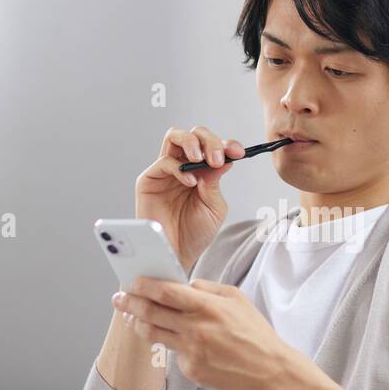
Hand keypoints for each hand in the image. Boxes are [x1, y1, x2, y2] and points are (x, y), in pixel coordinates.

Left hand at [111, 276, 294, 389]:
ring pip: (153, 334)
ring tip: (132, 318)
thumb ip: (208, 288)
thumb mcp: (237, 299)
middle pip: (150, 313)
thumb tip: (185, 284)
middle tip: (119, 298)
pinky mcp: (191, 369)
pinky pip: (174, 354)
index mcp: (207, 306)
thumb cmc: (255, 333)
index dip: (144, 285)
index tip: (133, 282)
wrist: (268, 370)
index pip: (165, 291)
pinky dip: (173, 346)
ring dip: (138, 324)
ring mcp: (191, 351)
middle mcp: (195, 328)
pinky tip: (181, 343)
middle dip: (130, 303)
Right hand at [135, 126, 245, 272]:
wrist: (177, 255)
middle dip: (209, 140)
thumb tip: (221, 159)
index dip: (226, 145)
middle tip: (217, 157)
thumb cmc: (195, 233)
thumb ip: (215, 182)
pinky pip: (163, 161)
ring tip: (201, 159)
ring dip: (191, 142)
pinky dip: (178, 168)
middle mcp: (183, 167)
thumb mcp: (214, 206)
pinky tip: (190, 182)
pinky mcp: (149, 180)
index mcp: (202, 172)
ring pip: (175, 136)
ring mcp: (166, 172)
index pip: (212, 147)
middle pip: (194, 134)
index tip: (239, 152)